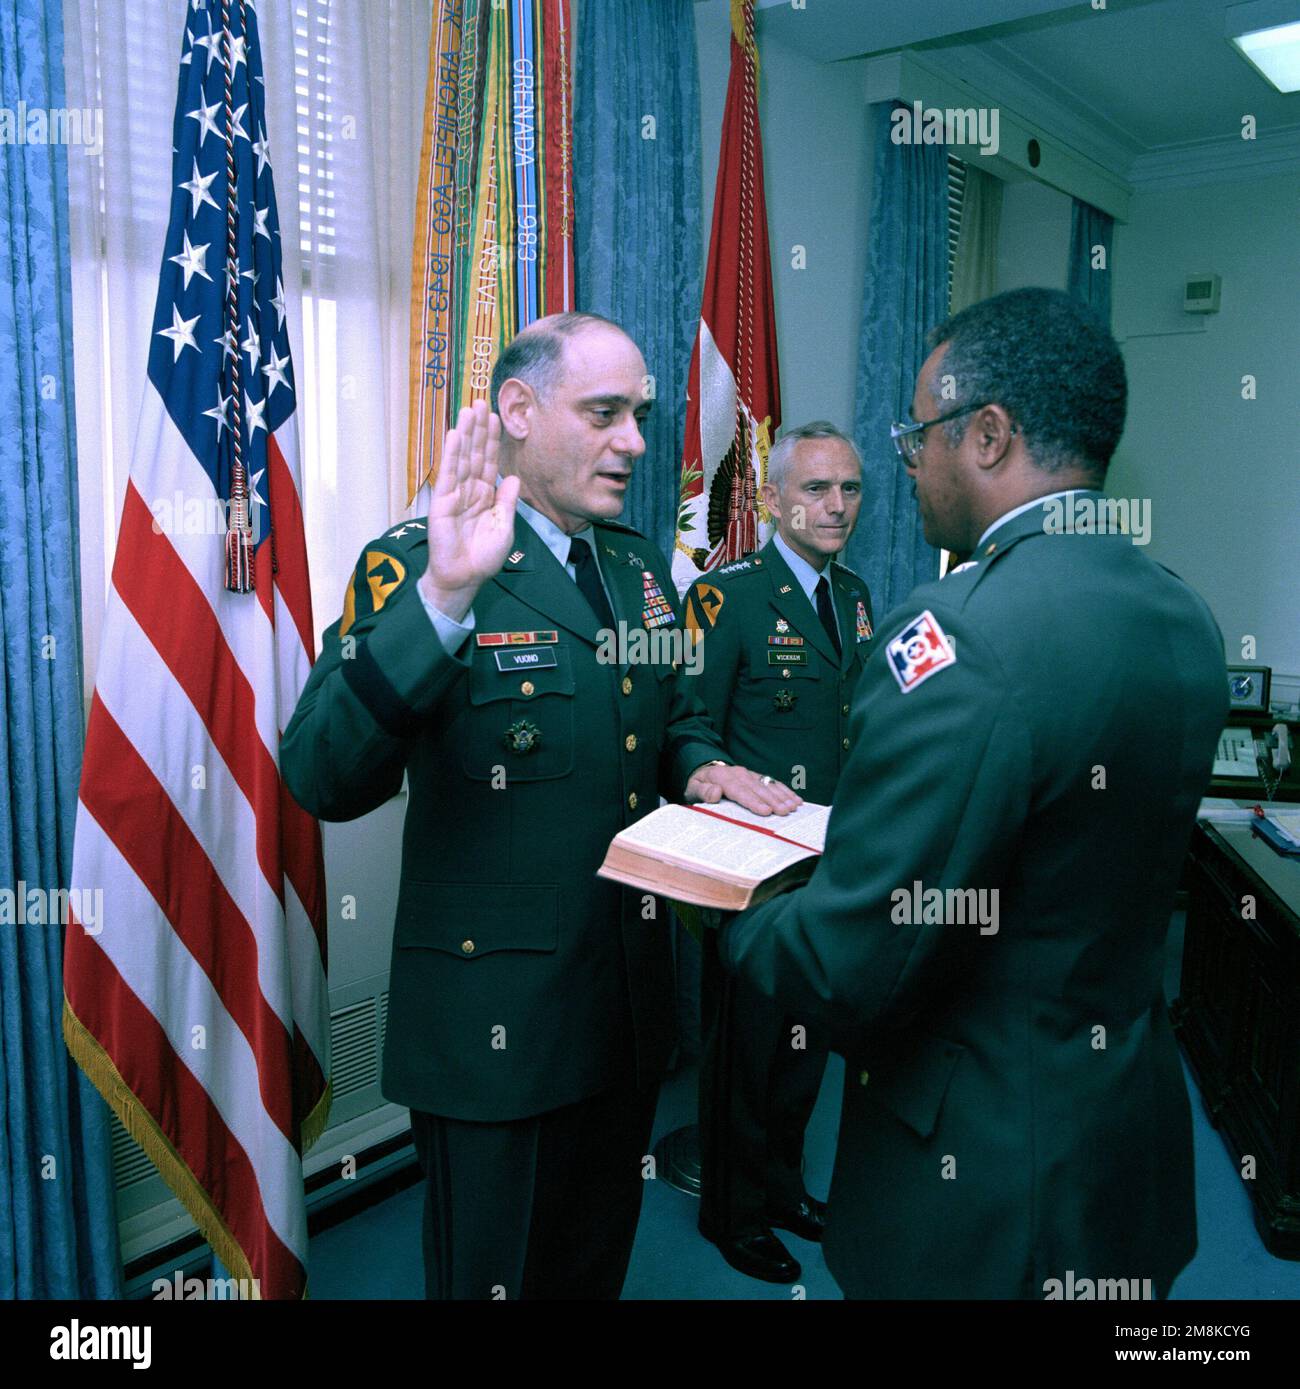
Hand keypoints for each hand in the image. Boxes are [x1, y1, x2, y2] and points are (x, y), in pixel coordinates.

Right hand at [423, 401, 520, 618]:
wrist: (464, 577)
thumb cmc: (483, 557)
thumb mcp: (504, 526)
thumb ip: (507, 502)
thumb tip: (515, 478)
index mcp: (485, 496)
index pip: (489, 462)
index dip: (492, 440)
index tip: (497, 417)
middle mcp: (469, 491)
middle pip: (475, 453)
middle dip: (479, 428)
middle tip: (482, 401)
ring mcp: (455, 494)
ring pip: (462, 458)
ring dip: (466, 433)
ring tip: (469, 409)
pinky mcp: (442, 501)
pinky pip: (448, 473)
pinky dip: (451, 454)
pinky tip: (455, 434)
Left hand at [684, 764, 801, 815]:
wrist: (704, 770)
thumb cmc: (699, 784)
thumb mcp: (693, 788)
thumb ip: (703, 791)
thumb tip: (716, 792)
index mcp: (723, 777)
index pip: (740, 791)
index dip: (754, 801)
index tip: (766, 811)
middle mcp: (739, 773)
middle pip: (758, 788)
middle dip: (773, 800)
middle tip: (785, 812)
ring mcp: (749, 774)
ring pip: (768, 784)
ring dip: (782, 796)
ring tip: (794, 807)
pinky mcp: (756, 776)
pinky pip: (772, 783)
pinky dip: (785, 791)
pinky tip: (795, 799)